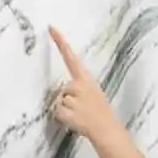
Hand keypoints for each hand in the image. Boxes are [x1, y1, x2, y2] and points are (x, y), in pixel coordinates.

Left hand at [48, 26, 116, 140]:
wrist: (107, 129)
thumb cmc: (99, 112)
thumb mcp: (93, 93)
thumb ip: (79, 87)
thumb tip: (65, 90)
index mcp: (86, 78)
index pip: (71, 56)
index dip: (60, 42)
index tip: (51, 28)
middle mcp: (79, 84)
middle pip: (62, 88)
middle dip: (67, 99)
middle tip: (81, 108)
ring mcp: (73, 97)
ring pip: (58, 101)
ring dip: (66, 109)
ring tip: (79, 115)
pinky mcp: (67, 109)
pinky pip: (57, 112)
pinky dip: (63, 118)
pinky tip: (75, 120)